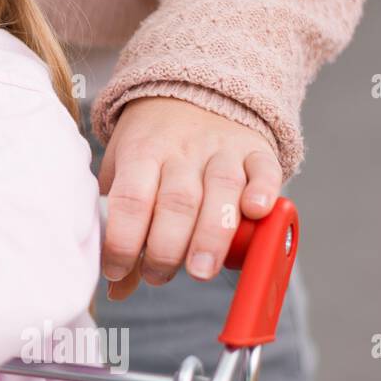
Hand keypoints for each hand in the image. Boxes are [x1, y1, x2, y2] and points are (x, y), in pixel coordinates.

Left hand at [98, 97, 282, 299]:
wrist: (188, 91)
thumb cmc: (148, 147)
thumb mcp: (123, 176)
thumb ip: (122, 231)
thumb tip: (116, 290)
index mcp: (141, 154)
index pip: (130, 199)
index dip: (122, 240)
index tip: (116, 271)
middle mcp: (181, 150)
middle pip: (177, 200)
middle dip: (168, 247)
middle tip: (160, 277)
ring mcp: (222, 148)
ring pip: (221, 190)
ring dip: (212, 234)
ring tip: (201, 272)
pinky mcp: (256, 149)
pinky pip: (264, 169)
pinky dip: (264, 192)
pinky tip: (256, 213)